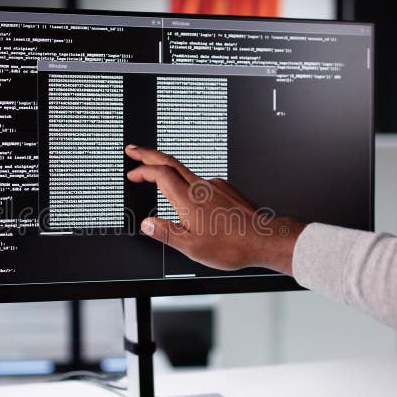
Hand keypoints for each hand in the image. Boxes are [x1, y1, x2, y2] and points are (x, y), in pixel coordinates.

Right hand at [125, 145, 305, 274]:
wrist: (264, 239)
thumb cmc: (232, 245)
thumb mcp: (191, 246)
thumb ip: (166, 233)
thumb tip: (147, 224)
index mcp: (188, 199)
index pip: (159, 174)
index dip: (142, 170)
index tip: (132, 172)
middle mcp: (201, 187)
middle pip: (170, 162)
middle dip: (148, 154)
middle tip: (134, 150)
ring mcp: (216, 186)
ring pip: (186, 171)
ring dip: (168, 169)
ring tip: (158, 175)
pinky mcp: (227, 190)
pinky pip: (202, 182)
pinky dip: (188, 183)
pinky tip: (191, 197)